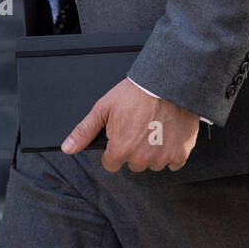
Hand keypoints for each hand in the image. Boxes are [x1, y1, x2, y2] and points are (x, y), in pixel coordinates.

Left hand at [61, 78, 199, 172]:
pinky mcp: (180, 153)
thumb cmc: (135, 93)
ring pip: (153, 164)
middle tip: (140, 128)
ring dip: (154, 151)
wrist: (167, 83)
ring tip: (156, 128)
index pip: (111, 163)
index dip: (114, 149)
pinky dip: (172, 151)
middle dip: (135, 150)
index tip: (122, 135)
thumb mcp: (104, 108)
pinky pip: (174, 163)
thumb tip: (68, 148)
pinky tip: (169, 134)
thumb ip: (85, 131)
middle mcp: (140, 158)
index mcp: (120, 149)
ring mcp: (162, 157)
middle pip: (133, 164)